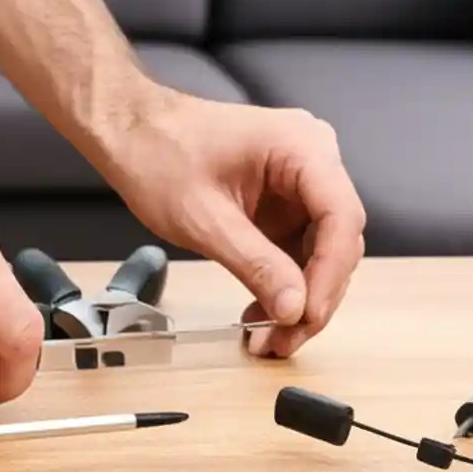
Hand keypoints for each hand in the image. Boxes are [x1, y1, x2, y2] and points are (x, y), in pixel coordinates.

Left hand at [101, 94, 365, 357]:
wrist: (131, 132)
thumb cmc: (158, 153)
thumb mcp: (204, 218)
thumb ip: (256, 264)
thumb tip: (296, 309)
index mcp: (302, 147)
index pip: (341, 217)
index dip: (330, 274)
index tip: (307, 315)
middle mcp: (313, 158)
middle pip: (337, 239)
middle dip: (313, 296)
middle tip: (284, 339)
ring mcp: (300, 180)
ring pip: (321, 251)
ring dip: (299, 298)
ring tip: (270, 338)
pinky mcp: (284, 201)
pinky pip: (297, 248)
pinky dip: (283, 284)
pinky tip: (262, 314)